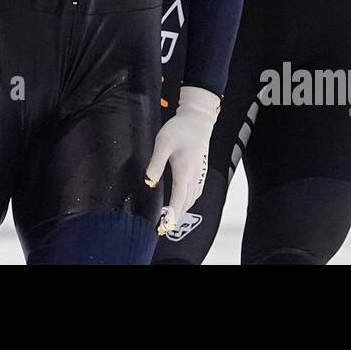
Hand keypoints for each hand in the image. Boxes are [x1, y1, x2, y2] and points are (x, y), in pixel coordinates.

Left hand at [146, 86, 219, 233]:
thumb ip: (156, 163)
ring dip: (182, 211)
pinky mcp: (200, 172)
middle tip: (162, 229)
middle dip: (176, 218)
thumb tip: (149, 181)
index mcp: (184, 171)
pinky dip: (187, 202)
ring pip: (191, 199)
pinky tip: (181, 203)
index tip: (165, 227)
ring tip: (170, 220)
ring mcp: (199, 175)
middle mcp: (194, 176)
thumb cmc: (180, 129)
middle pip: (186, 203)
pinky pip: (195, 193)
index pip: (178, 199)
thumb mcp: (163, 143)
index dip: (172, 215)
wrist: (198, 120)